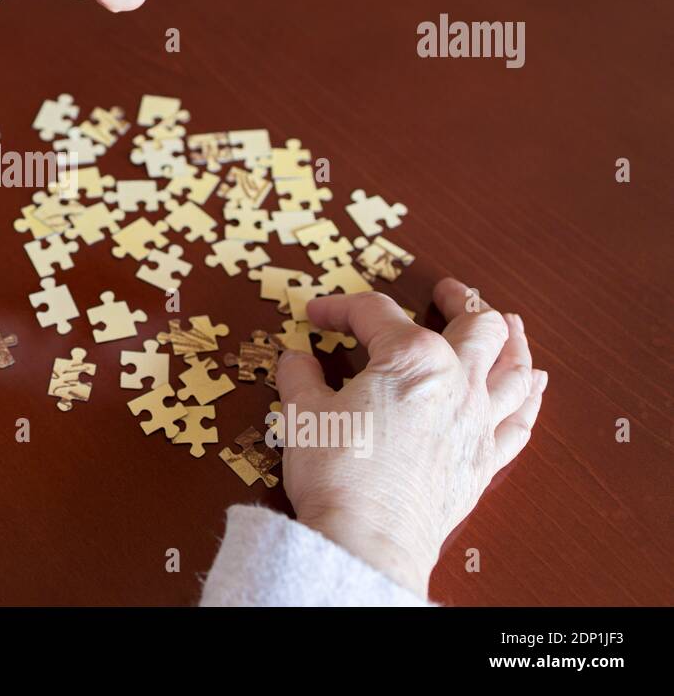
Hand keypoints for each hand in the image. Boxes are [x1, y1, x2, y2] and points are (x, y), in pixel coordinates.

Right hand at [274, 278, 547, 597]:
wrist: (369, 539)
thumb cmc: (338, 474)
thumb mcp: (302, 412)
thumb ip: (300, 376)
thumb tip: (297, 360)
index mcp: (410, 357)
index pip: (374, 313)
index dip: (339, 309)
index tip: (316, 316)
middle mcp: (457, 380)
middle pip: (475, 323)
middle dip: (460, 299)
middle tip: (446, 290)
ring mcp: (478, 421)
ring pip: (514, 365)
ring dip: (513, 339)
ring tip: (509, 323)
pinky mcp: (484, 460)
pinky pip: (521, 421)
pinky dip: (529, 397)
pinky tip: (533, 385)